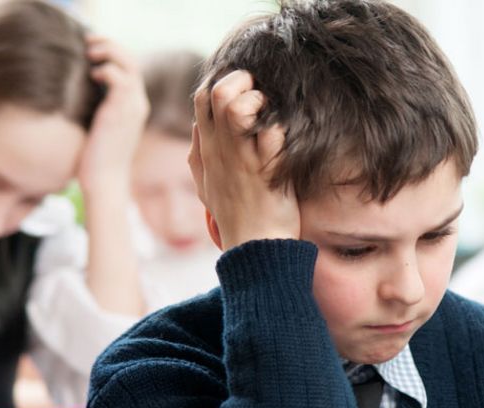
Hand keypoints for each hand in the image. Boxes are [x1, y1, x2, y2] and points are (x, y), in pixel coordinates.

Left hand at [77, 35, 148, 198]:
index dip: (114, 54)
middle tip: (89, 42)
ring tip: (89, 51)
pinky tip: (92, 73)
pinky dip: (106, 68)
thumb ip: (97, 109)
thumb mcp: (99, 129)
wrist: (104, 182)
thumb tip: (79, 94)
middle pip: (132, 60)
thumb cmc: (97, 161)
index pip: (131, 69)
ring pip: (128, 63)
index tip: (92, 50)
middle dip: (111, 45)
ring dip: (108, 51)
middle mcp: (138, 104)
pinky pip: (119, 77)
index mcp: (134, 107)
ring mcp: (132, 107)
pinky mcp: (120, 111)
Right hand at [190, 70, 296, 248]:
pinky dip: (282, 131)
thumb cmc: (235, 217)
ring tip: (272, 117)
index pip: (202, 98)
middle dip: (243, 82)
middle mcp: (222, 151)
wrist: (254, 250)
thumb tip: (196, 128)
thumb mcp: (205, 187)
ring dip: (260, 103)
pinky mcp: (267, 172)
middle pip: (218, 93)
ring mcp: (243, 160)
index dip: (223, 84)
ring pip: (240, 108)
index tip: (245, 93)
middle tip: (262, 95)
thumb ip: (198, 156)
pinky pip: (273, 136)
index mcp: (207, 151)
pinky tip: (288, 141)